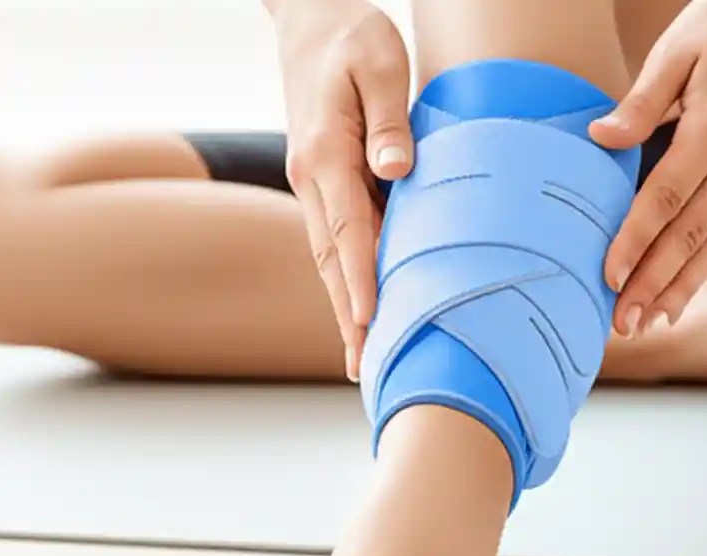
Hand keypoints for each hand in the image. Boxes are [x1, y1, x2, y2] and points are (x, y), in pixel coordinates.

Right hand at [267, 0, 413, 380]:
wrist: (310, 16)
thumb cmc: (352, 34)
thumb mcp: (380, 63)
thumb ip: (389, 119)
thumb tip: (396, 170)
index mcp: (325, 152)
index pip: (346, 229)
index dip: (360, 279)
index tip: (371, 323)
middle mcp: (311, 176)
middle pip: (330, 259)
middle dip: (348, 316)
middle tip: (364, 369)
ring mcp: (313, 181)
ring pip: (328, 255)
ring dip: (345, 306)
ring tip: (360, 357)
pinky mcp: (324, 179)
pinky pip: (335, 238)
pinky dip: (347, 277)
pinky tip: (364, 306)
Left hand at [591, 0, 706, 336]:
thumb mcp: (678, 49)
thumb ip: (641, 103)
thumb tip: (599, 138)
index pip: (664, 200)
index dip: (634, 243)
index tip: (607, 280)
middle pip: (691, 236)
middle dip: (654, 284)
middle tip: (622, 325)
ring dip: (682, 287)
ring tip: (650, 322)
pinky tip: (684, 289)